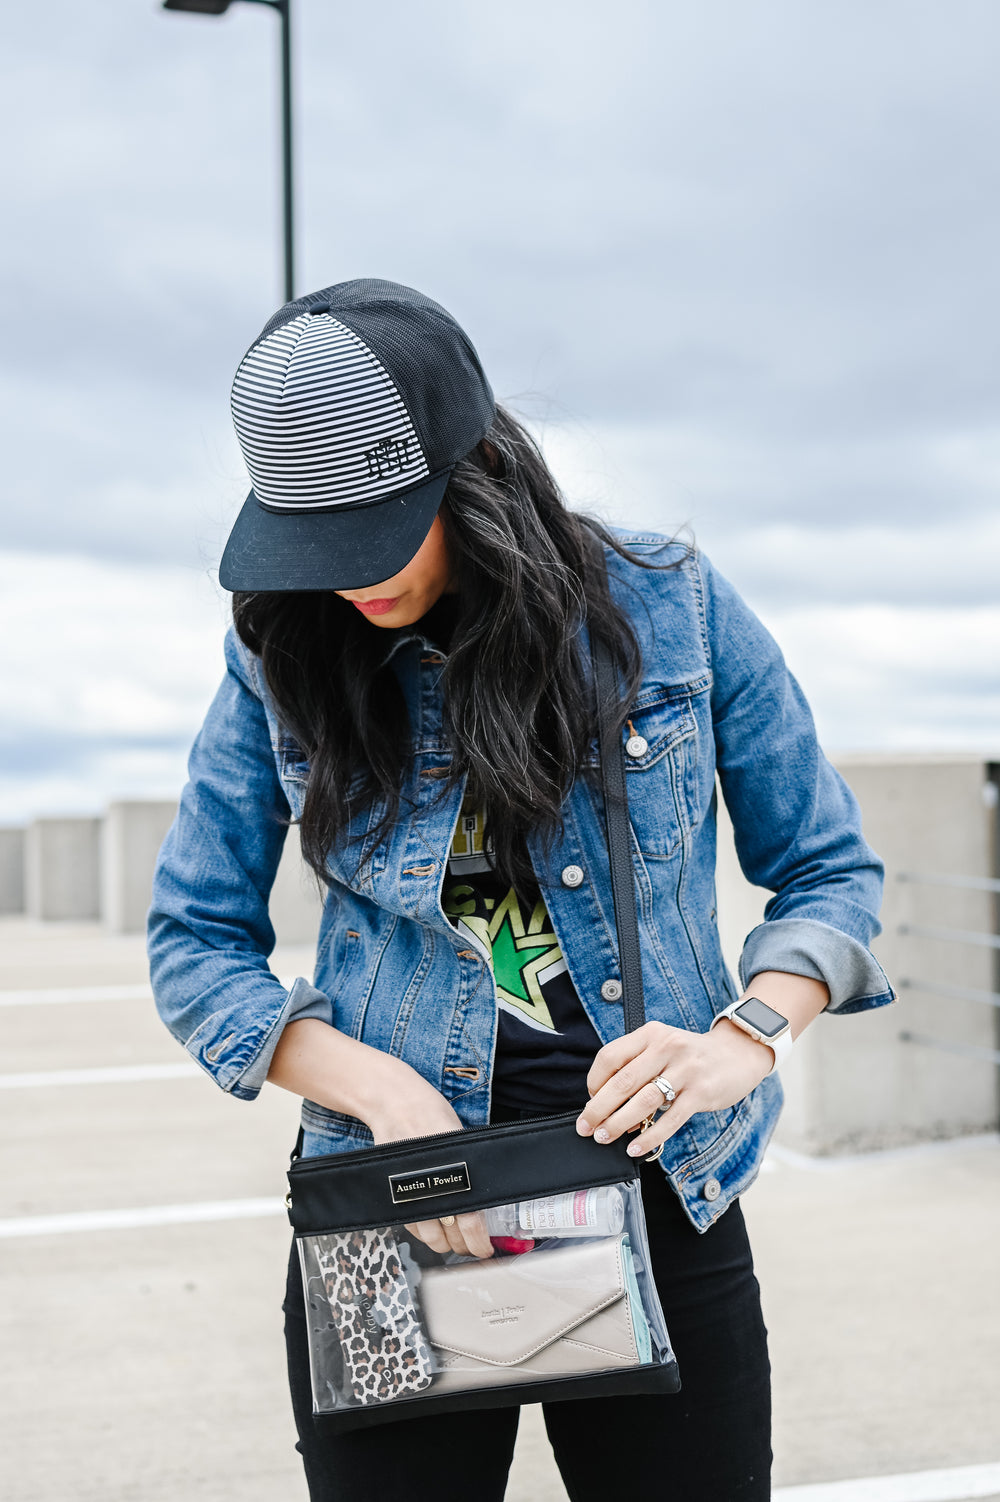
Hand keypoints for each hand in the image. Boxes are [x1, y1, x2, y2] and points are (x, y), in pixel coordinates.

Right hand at [364, 1056, 493, 1259]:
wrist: (396, 1105)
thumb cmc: (432, 1116)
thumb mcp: (462, 1141)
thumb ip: (473, 1171)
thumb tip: (489, 1199)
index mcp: (456, 1177)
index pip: (471, 1223)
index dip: (479, 1243)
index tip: (486, 1251)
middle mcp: (432, 1191)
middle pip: (450, 1237)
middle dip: (464, 1247)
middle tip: (473, 1248)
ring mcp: (411, 1195)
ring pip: (428, 1237)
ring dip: (443, 1244)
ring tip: (453, 1242)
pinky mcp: (395, 1195)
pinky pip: (410, 1224)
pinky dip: (423, 1231)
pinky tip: (432, 1226)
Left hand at [575, 1019, 773, 1158]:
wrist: (738, 1053)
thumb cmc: (691, 1055)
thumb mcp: (663, 1046)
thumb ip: (637, 1067)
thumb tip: (607, 1105)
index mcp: (651, 1034)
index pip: (610, 1056)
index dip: (594, 1081)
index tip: (591, 1100)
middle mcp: (666, 1047)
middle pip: (623, 1081)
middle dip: (598, 1108)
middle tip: (586, 1128)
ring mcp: (685, 1070)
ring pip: (643, 1101)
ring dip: (618, 1123)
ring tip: (605, 1137)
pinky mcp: (701, 1092)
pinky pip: (670, 1119)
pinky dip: (650, 1136)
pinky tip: (636, 1147)